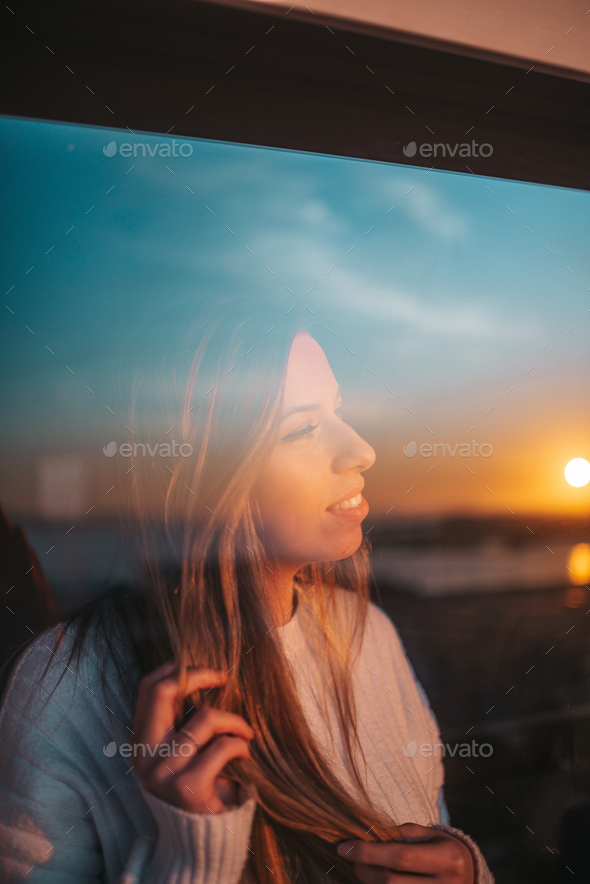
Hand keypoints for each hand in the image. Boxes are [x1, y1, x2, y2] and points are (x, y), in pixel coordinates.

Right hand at [132, 662, 253, 813]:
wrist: (202, 841)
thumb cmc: (198, 785)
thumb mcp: (179, 751)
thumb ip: (179, 721)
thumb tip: (200, 673)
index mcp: (140, 744)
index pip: (147, 689)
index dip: (176, 669)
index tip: (205, 669)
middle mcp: (144, 757)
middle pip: (162, 692)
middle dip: (197, 675)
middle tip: (223, 677)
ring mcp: (163, 773)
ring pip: (204, 718)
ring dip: (234, 721)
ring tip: (245, 732)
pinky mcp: (187, 787)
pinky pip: (223, 747)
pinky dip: (240, 745)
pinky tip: (244, 755)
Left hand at [337, 823, 473, 882]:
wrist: (469, 875)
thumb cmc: (442, 849)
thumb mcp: (428, 835)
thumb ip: (400, 835)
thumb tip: (365, 836)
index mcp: (446, 858)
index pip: (400, 856)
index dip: (369, 852)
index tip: (344, 847)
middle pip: (390, 882)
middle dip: (363, 869)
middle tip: (352, 857)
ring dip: (369, 881)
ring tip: (364, 867)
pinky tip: (376, 879)